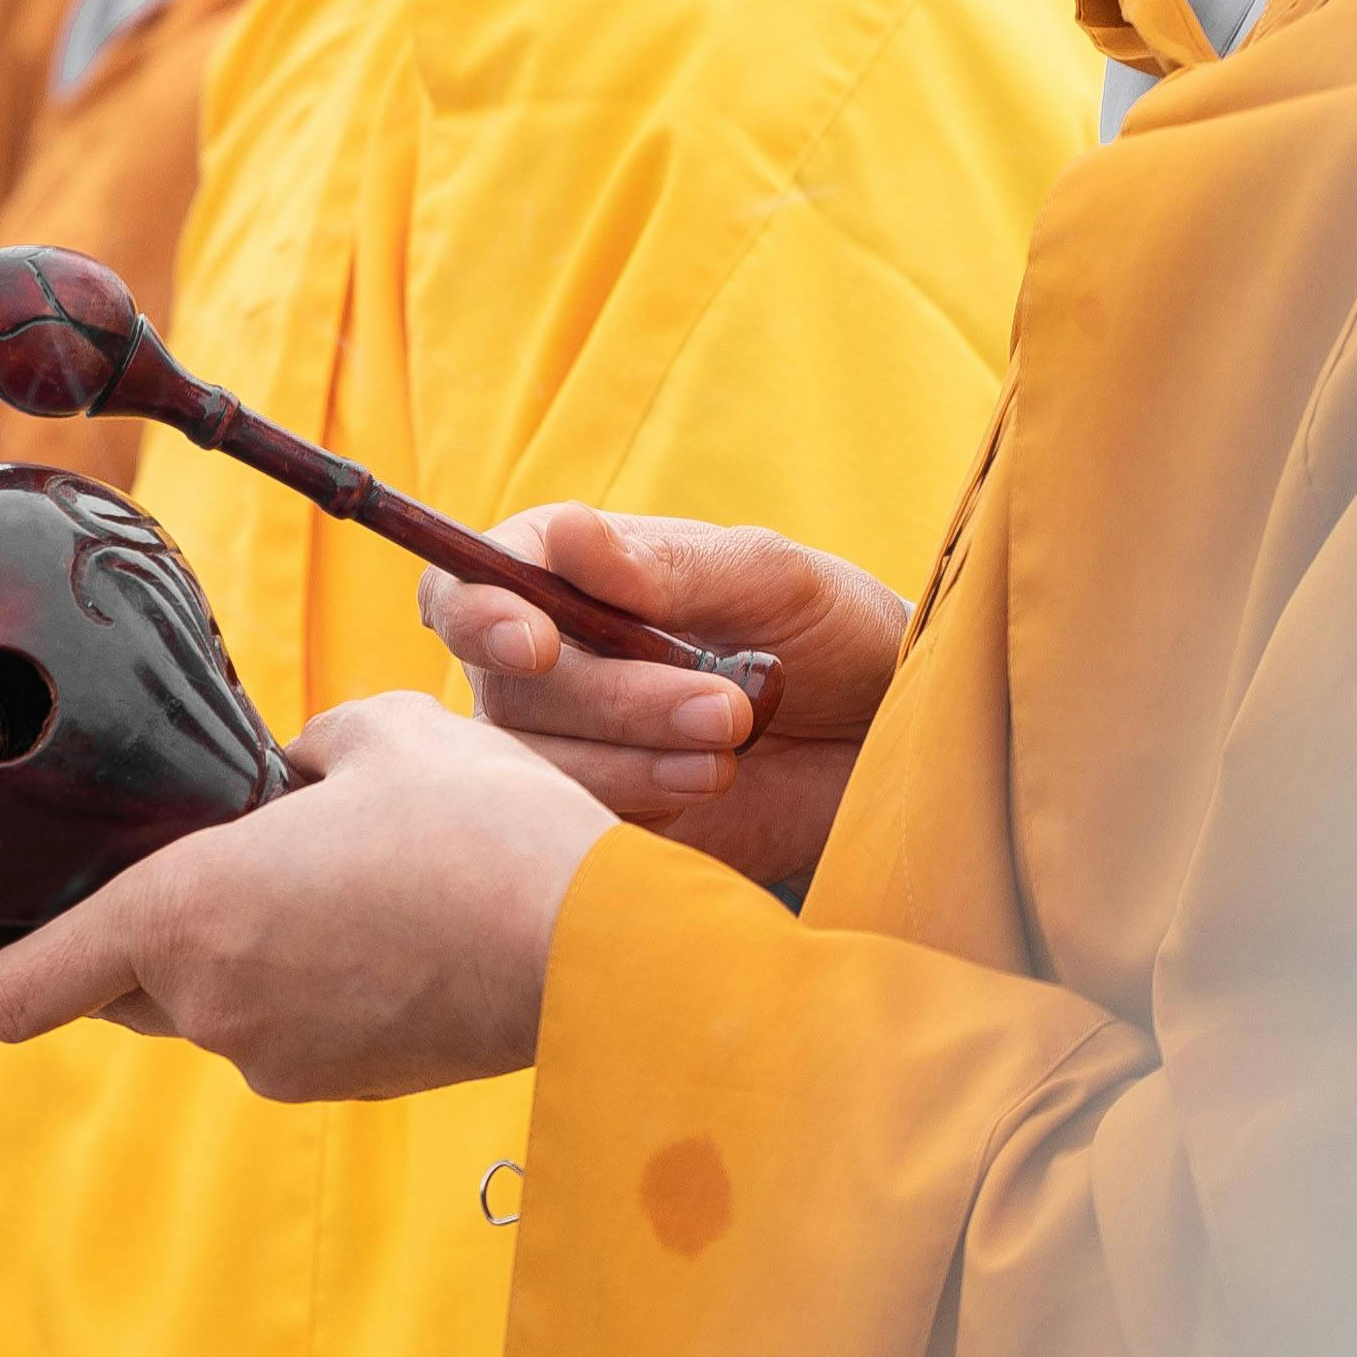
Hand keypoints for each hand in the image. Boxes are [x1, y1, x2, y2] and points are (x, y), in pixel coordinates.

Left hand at [0, 694, 611, 1102]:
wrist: (607, 952)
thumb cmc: (485, 828)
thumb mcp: (378, 733)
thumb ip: (297, 753)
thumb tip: (289, 781)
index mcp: (183, 916)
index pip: (16, 991)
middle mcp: (213, 1005)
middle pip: (118, 984)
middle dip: (129, 934)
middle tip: (185, 863)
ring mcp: (280, 1058)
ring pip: (214, 1003)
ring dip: (239, 949)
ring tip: (329, 876)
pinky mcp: (346, 1083)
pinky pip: (286, 1028)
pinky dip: (305, 982)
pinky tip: (378, 925)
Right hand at [423, 506, 907, 889]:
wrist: (891, 737)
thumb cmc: (831, 630)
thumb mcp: (768, 579)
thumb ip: (664, 566)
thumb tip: (562, 532)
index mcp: (569, 579)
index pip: (466, 589)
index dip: (478, 616)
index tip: (535, 644)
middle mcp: (554, 663)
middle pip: (508, 689)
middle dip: (612, 700)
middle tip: (726, 707)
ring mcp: (576, 748)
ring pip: (538, 766)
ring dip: (631, 759)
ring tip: (730, 751)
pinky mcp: (610, 818)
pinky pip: (580, 824)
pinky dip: (643, 803)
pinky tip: (714, 781)